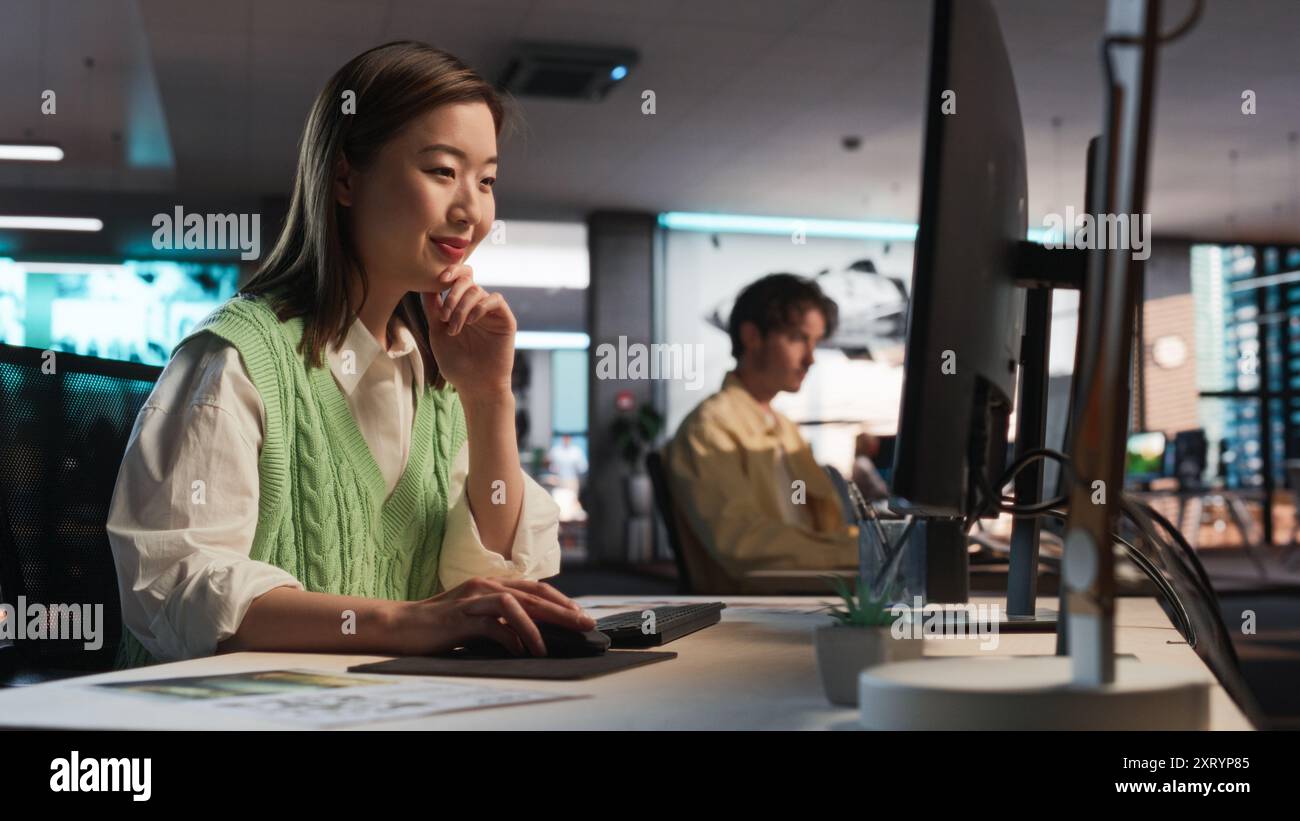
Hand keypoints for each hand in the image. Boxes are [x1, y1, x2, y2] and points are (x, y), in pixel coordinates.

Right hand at [388, 577, 595, 656]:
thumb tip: (530, 637)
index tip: (580, 615)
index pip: (534, 588)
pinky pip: (493, 625)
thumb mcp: (476, 619)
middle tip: (586, 624)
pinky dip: (511, 636)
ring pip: (517, 603)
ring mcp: (473, 599)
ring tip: (556, 643)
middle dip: (563, 609)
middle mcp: (485, 585)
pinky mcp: (460, 617)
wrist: (400, 625)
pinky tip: (523, 650)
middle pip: (533, 594)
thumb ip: (500, 621)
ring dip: (540, 623)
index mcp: (491, 584)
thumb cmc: (439, 626)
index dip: (560, 600)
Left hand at [420, 264, 515, 397]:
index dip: (450, 272)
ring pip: (478, 290)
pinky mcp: (505, 320)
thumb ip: (433, 308)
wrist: (475, 385)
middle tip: (444, 316)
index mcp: (461, 307)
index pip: (458, 279)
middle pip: (468, 280)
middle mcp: (477, 306)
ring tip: (455, 328)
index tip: (439, 280)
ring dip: (462, 307)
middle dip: (452, 293)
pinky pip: (496, 299)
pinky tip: (471, 321)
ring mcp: (491, 313)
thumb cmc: (456, 363)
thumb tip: (426, 283)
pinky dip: (481, 306)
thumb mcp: (437, 332)